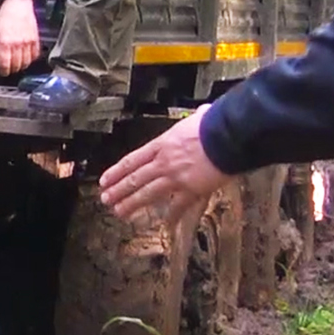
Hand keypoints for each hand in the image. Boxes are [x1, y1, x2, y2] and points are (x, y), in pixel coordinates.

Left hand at [0, 0, 40, 75]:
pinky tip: (27, 57)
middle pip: (17, 65)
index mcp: (5, 42)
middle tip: (10, 68)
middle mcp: (17, 44)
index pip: (5, 64)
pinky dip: (32, 58)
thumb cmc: (6, 15)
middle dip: (13, 69)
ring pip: (27, 62)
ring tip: (19, 64)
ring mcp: (28, 42)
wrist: (18, 4)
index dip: (4, 71)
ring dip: (22, 65)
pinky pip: (35, 54)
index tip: (3, 72)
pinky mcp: (36, 39)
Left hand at [98, 108, 236, 226]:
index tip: (104, 180)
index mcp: (162, 144)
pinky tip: (164, 222)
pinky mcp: (193, 190)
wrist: (228, 136)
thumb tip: (203, 112)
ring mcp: (176, 177)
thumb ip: (197, 117)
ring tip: (119, 212)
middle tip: (105, 199)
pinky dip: (171, 215)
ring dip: (132, 204)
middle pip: (135, 179)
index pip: (132, 160)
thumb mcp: (199, 117)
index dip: (116, 172)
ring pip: (148, 193)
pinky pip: (179, 205)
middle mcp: (164, 162)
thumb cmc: (215, 124)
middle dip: (118, 191)